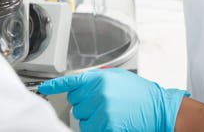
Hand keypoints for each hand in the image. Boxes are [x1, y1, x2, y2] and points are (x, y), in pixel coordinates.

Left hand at [38, 68, 187, 131]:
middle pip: (75, 103)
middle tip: (105, 104)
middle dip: (86, 106)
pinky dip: (99, 129)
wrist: (159, 108)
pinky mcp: (107, 125)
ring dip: (92, 120)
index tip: (44, 88)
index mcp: (101, 77)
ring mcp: (102, 109)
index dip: (55, 85)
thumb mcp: (119, 78)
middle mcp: (99, 91)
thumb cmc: (141, 94)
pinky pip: (91, 130)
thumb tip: (80, 87)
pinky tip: (112, 123)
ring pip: (82, 119)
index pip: (72, 81)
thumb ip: (98, 80)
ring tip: (111, 114)